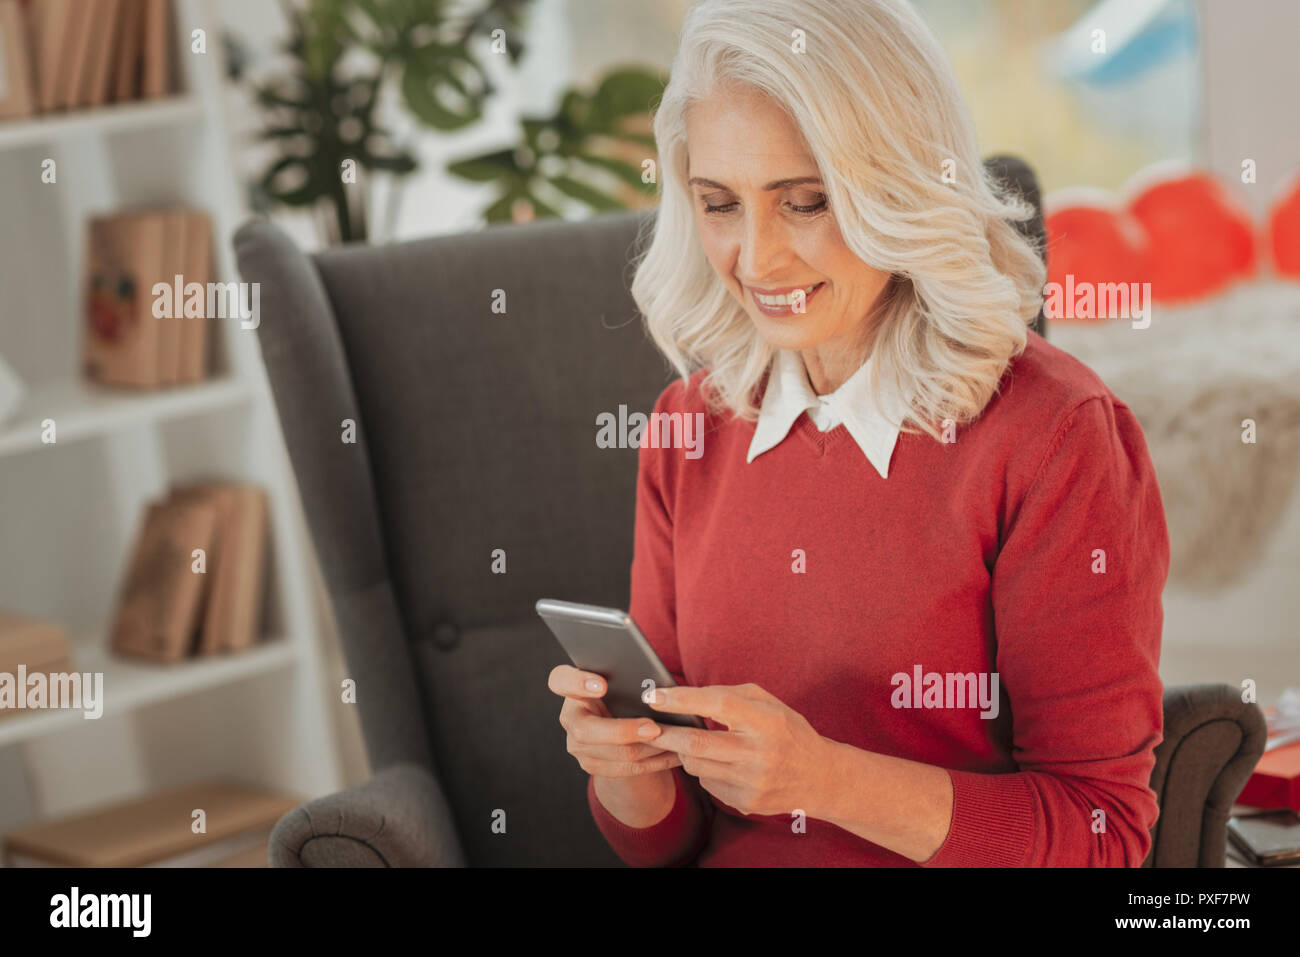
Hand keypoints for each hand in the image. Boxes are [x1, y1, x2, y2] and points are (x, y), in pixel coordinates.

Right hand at [547, 664, 682, 778]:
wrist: (622, 723)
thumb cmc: (626, 690)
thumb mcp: (624, 681)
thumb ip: (630, 679)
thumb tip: (658, 687)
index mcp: (572, 687)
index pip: (561, 680)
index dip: (578, 683)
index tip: (602, 685)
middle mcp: (570, 717)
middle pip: (586, 730)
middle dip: (623, 731)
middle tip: (654, 728)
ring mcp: (577, 745)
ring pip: (612, 754)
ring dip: (647, 749)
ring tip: (674, 741)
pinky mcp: (592, 765)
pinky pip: (625, 769)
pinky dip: (654, 762)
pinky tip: (675, 754)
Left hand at [645, 682, 834, 817]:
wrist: (819, 777)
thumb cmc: (787, 731)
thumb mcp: (767, 704)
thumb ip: (728, 696)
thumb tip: (681, 696)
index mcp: (766, 720)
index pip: (717, 705)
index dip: (681, 700)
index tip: (654, 696)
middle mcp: (759, 753)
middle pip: (696, 743)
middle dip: (665, 733)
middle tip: (648, 726)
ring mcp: (752, 782)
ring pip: (696, 765)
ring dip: (684, 751)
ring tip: (689, 741)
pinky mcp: (746, 802)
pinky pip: (707, 783)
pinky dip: (704, 769)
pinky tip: (718, 763)